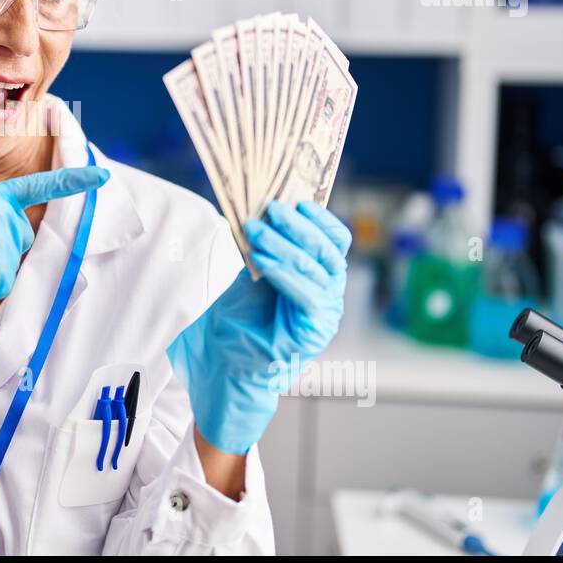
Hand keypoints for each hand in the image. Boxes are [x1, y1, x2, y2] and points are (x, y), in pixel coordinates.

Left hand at [168, 201, 351, 455]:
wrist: (227, 361)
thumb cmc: (241, 317)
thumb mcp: (254, 270)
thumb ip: (267, 246)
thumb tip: (266, 210)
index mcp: (321, 276)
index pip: (335, 241)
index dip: (320, 219)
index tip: (296, 201)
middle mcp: (330, 294)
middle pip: (328, 252)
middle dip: (298, 227)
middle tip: (270, 210)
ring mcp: (326, 314)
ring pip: (317, 270)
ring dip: (285, 246)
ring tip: (256, 231)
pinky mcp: (314, 331)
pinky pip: (306, 294)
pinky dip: (285, 272)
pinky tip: (262, 260)